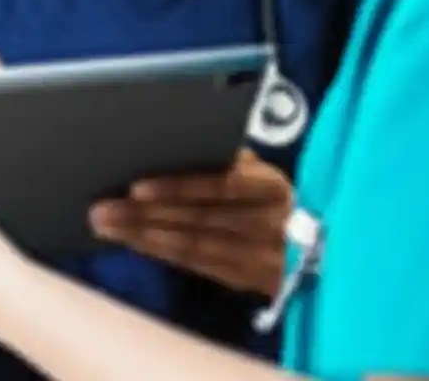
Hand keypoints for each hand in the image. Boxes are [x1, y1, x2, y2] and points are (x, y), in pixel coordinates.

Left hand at [90, 149, 292, 296]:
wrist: (327, 249)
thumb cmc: (275, 198)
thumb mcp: (262, 173)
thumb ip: (228, 162)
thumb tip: (172, 147)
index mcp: (273, 187)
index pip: (224, 186)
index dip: (180, 188)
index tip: (137, 187)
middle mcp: (270, 224)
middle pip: (199, 220)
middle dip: (145, 215)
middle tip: (101, 209)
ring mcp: (260, 258)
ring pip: (193, 247)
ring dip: (143, 236)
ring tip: (106, 225)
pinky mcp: (246, 281)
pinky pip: (196, 265)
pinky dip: (159, 252)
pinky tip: (131, 242)